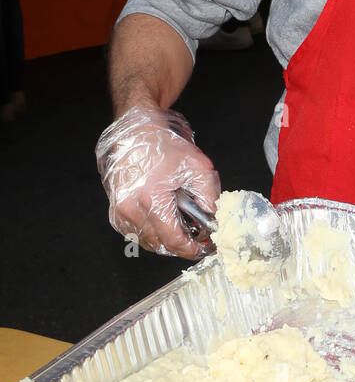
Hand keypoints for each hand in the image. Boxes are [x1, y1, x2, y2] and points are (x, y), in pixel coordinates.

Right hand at [96, 106, 219, 258]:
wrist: (135, 132)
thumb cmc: (162, 145)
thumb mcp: (197, 166)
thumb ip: (209, 196)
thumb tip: (213, 220)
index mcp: (150, 198)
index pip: (173, 240)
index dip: (192, 249)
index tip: (205, 248)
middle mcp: (130, 208)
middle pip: (160, 245)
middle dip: (182, 246)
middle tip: (198, 239)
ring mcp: (120, 210)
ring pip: (148, 242)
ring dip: (166, 241)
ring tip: (182, 227)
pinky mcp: (115, 210)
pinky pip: (135, 234)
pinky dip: (152, 233)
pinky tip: (163, 221)